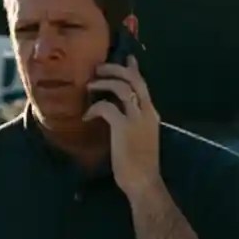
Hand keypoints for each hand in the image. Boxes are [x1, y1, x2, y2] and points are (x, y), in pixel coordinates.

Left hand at [83, 55, 162, 198]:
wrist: (144, 181)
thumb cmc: (140, 164)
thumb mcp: (140, 137)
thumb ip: (133, 122)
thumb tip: (118, 112)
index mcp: (151, 114)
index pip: (144, 84)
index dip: (134, 69)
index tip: (127, 58)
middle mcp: (147, 112)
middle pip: (134, 79)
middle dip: (116, 69)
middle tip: (99, 68)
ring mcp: (137, 118)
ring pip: (123, 88)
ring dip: (104, 83)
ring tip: (90, 86)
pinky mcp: (124, 127)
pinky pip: (107, 107)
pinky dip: (95, 107)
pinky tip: (87, 116)